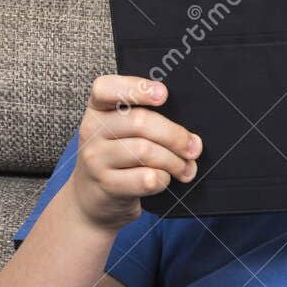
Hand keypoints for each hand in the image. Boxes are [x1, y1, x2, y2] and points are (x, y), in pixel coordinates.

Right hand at [72, 75, 203, 230]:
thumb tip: (190, 137)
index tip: (164, 94)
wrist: (92, 198)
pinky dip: (164, 179)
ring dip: (174, 161)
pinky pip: (146, 178)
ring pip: (145, 151)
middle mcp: (92, 130)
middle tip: (194, 147)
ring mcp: (96, 159)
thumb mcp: (121, 132)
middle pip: (139, 122)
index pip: (107, 89)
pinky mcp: (106, 185)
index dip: (137, 88)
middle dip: (175, 135)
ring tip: (186, 168)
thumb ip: (146, 121)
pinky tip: (165, 179)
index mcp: (98, 109)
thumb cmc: (117, 157)